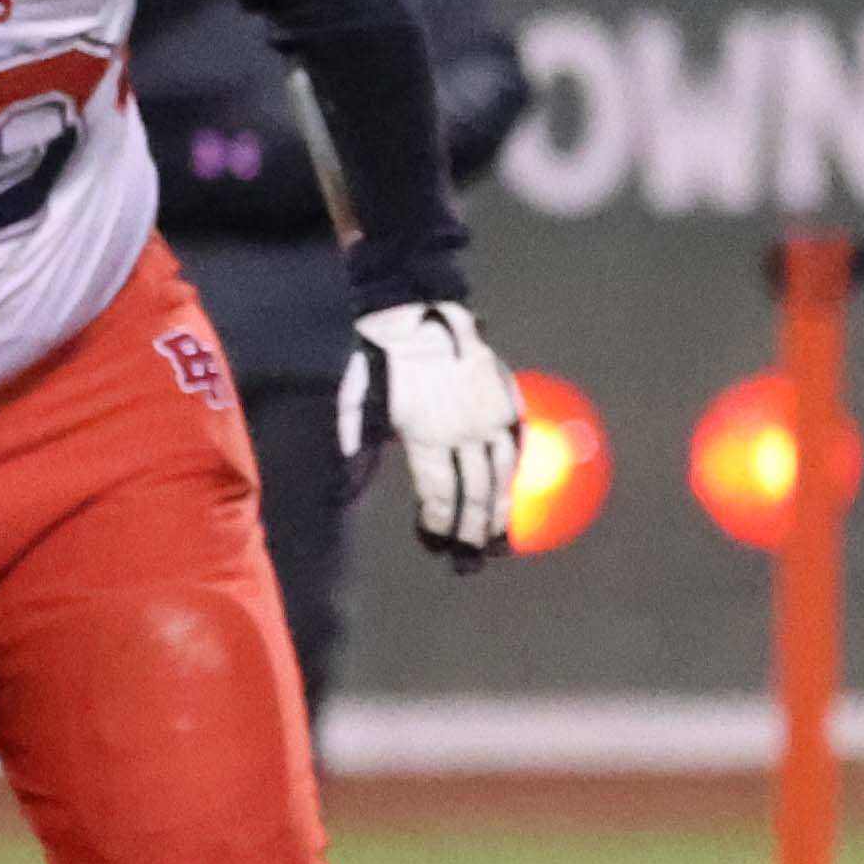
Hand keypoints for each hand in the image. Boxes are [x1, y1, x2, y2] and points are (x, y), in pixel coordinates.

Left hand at [340, 295, 525, 568]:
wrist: (420, 310)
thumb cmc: (383, 354)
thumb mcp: (357, 395)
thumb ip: (353, 434)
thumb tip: (347, 475)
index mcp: (429, 436)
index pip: (441, 493)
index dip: (442, 522)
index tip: (438, 540)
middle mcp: (466, 432)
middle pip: (476, 492)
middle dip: (475, 527)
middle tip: (473, 553)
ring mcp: (491, 415)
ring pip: (502, 472)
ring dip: (501, 505)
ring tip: (500, 532)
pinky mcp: (506, 397)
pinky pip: (517, 441)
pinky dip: (515, 468)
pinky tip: (512, 486)